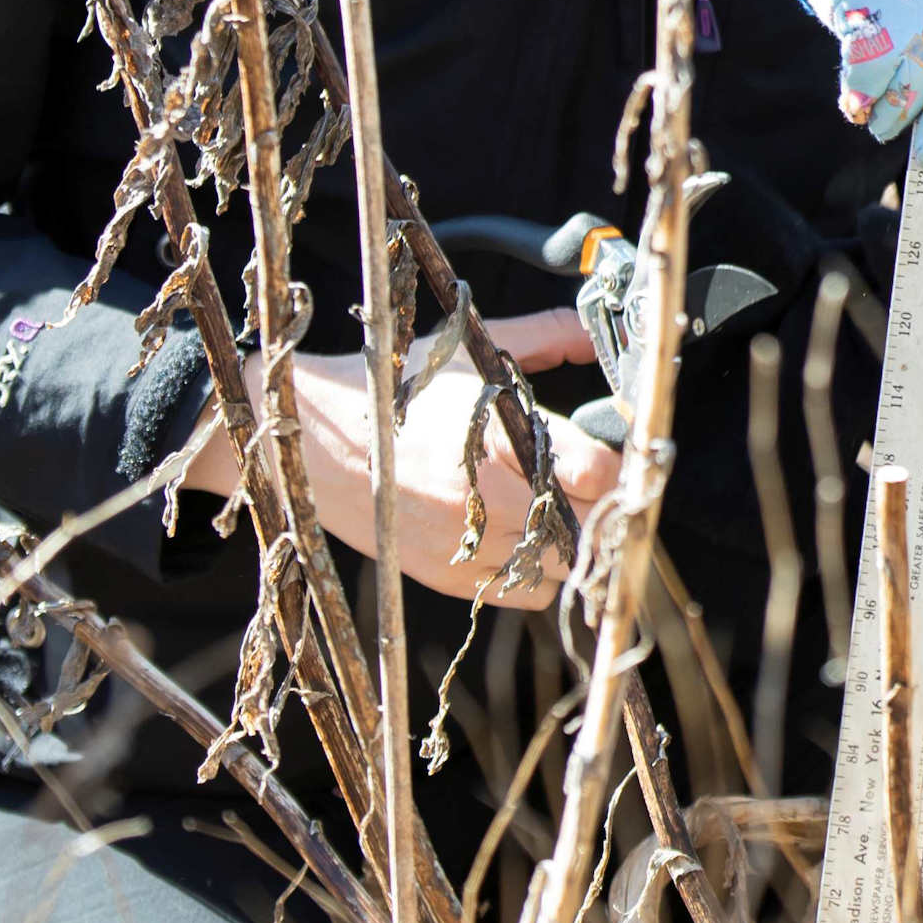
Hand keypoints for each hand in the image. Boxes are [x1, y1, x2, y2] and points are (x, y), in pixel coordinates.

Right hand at [184, 310, 613, 606]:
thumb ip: (543, 337)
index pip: (598, 472)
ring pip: (560, 564)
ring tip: (555, 510)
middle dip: (600, 505)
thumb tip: (594, 328)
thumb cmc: (388, 391)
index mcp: (498, 435)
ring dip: (570, 541)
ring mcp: (465, 541)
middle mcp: (486, 496)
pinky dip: (534, 573)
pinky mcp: (443, 574)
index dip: (619, 466)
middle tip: (593, 485)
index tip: (617, 456)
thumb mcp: (464, 352)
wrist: (303, 437)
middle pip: (588, 523)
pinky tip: (522, 538)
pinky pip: (520, 593)